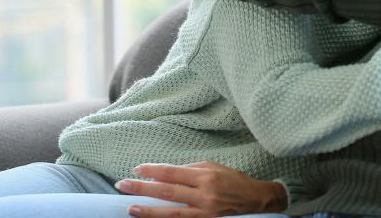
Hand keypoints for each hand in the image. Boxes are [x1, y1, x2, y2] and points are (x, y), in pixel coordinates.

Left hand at [115, 161, 286, 217]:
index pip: (173, 172)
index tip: (137, 169)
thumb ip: (191, 169)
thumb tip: (167, 172)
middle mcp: (204, 195)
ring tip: (130, 208)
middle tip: (123, 185)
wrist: (257, 202)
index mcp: (205, 176)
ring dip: (148, 211)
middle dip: (143, 188)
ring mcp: (204, 213)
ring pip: (171, 213)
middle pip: (167, 192)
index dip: (153, 171)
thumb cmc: (234, 181)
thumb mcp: (214, 167)